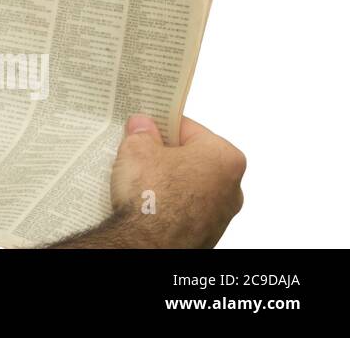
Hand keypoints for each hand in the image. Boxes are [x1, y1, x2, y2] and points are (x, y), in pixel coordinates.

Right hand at [106, 113, 245, 247]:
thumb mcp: (137, 149)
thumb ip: (142, 133)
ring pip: (191, 185)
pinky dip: (170, 203)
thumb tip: (142, 127)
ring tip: (140, 179)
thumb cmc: (153, 197)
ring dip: (169, 180)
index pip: (189, 129)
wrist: (147, 243)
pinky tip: (148, 202)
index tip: (146, 127)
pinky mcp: (207, 233)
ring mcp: (221, 214)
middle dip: (167, 154)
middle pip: (193, 158)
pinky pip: (186, 209)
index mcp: (225, 157)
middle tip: (141, 152)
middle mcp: (232, 187)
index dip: (162, 126)